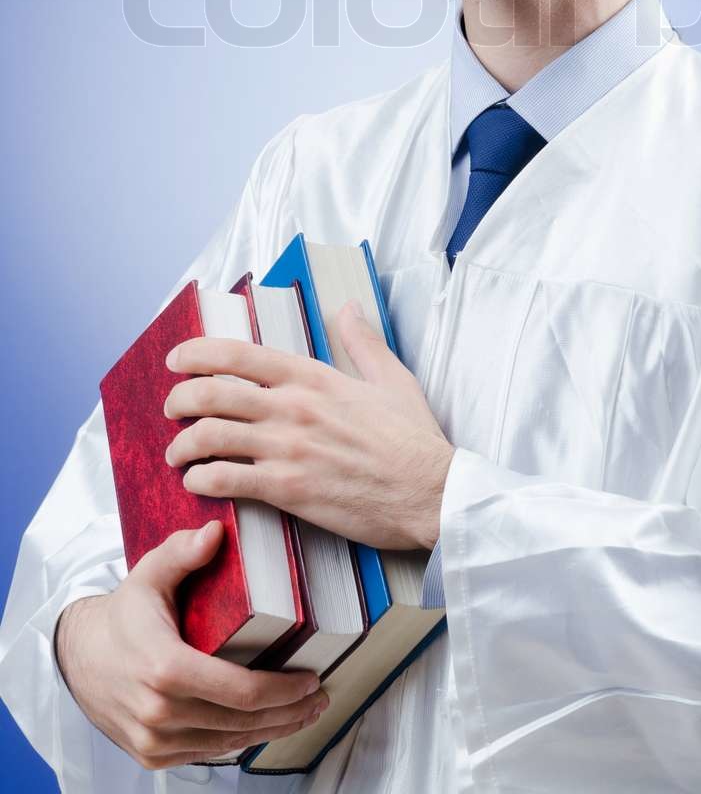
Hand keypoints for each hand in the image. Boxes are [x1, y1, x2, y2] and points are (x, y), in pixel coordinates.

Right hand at [54, 520, 329, 770]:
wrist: (78, 656)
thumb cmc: (123, 613)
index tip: (312, 679)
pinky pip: (208, 752)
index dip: (283, 691)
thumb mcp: (150, 573)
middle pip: (242, 722)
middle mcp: (159, 712)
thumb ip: (183, 551)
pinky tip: (263, 725)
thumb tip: (216, 531)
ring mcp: (155, 740)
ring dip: (271, 730)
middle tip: (319, 697)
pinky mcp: (152, 755)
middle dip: (288, 712)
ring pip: (229, 743)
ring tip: (302, 712)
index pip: (240, 691)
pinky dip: (240, 740)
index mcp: (165, 669)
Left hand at [162, 302, 455, 550]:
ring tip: (178, 453)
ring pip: (211, 436)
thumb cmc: (412, 439)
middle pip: (213, 392)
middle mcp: (293, 407)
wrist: (429, 492)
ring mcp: (288, 449)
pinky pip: (226, 479)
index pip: (241, 354)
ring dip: (182, 444)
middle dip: (179, 398)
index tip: (176, 358)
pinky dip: (202, 479)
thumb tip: (349, 308)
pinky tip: (199, 481)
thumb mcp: (392, 378)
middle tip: (171, 408)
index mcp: (314, 377)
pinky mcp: (288, 489)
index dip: (198, 353)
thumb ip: (363, 341)